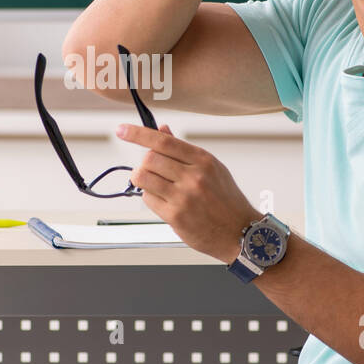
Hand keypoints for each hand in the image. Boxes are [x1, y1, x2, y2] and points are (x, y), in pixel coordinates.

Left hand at [116, 123, 259, 263]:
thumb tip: (162, 130)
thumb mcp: (212, 168)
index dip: (138, 134)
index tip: (122, 130)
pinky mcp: (175, 216)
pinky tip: (164, 200)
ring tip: (154, 184)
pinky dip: (150, 197)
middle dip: (144, 163)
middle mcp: (193, 177)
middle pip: (149, 159)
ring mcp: (183, 197)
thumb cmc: (227, 201)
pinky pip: (148, 199)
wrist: (241, 233)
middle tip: (151, 169)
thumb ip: (183, 150)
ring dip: (142, 179)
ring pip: (143, 178)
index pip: (163, 140)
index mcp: (203, 161)